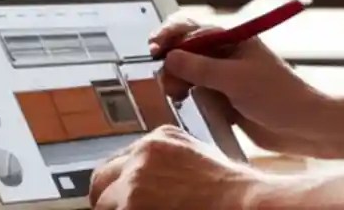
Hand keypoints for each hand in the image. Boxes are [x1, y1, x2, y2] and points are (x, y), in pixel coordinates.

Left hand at [89, 125, 268, 209]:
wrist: (243, 203)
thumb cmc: (231, 190)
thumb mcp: (197, 158)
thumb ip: (166, 164)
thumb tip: (151, 183)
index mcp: (158, 140)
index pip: (119, 162)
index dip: (119, 185)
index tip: (122, 198)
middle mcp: (142, 154)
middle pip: (101, 180)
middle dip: (106, 199)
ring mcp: (135, 180)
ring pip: (103, 204)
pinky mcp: (132, 203)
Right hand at [149, 15, 328, 155]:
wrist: (302, 126)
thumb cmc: (278, 96)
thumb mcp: (235, 79)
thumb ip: (200, 68)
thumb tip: (169, 57)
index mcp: (232, 38)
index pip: (192, 28)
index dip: (170, 35)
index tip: (155, 48)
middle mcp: (225, 53)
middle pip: (185, 49)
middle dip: (171, 61)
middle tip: (166, 81)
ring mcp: (223, 75)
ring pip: (187, 71)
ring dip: (176, 79)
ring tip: (176, 93)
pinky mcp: (223, 97)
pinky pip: (195, 91)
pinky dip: (185, 94)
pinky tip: (183, 101)